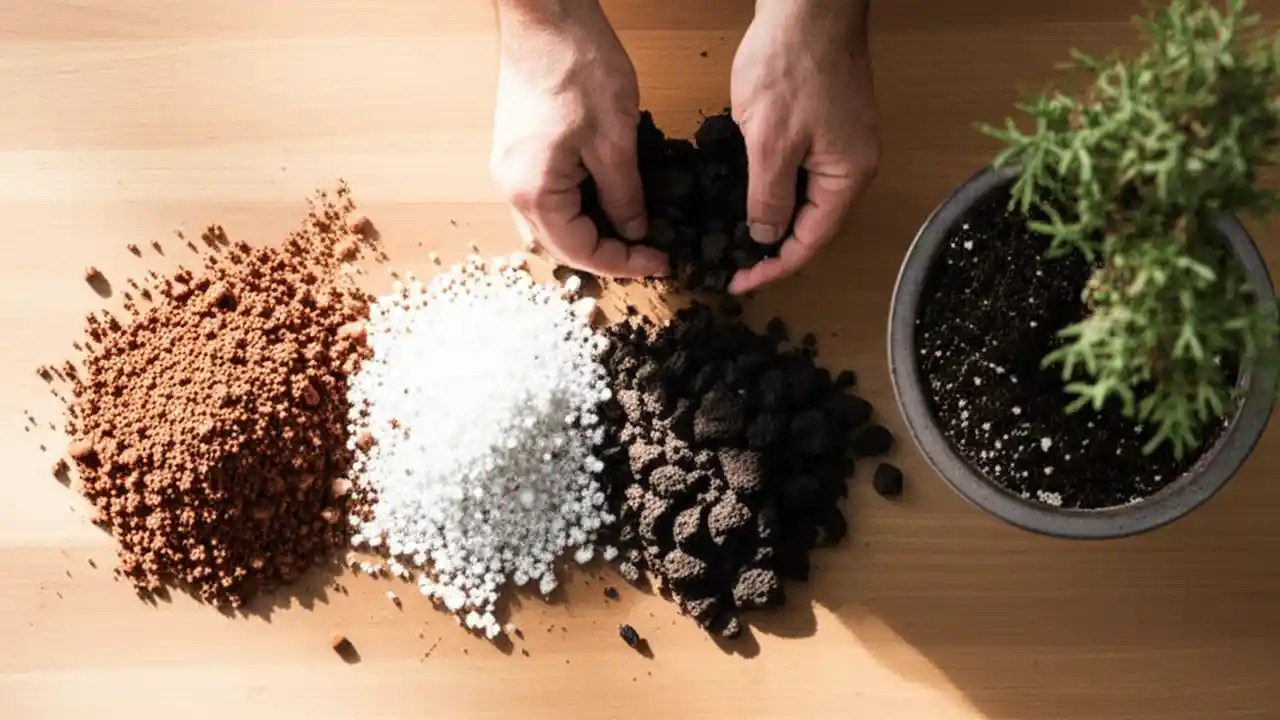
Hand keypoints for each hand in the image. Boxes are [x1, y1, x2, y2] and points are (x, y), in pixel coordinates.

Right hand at [489, 0, 665, 276]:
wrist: (544, 14)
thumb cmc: (575, 65)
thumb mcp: (615, 139)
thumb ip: (625, 195)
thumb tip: (634, 230)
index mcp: (533, 192)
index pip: (580, 252)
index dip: (624, 263)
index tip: (660, 259)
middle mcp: (512, 188)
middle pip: (561, 245)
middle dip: (607, 254)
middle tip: (649, 250)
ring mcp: (510, 169)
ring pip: (552, 224)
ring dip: (589, 233)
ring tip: (631, 229)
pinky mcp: (517, 151)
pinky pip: (546, 198)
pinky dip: (577, 209)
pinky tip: (606, 201)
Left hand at [728, 0, 878, 293]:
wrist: (808, 2)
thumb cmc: (792, 66)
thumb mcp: (770, 142)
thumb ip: (768, 197)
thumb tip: (766, 238)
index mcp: (847, 177)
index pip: (811, 243)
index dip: (773, 268)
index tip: (736, 282)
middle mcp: (851, 166)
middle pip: (811, 226)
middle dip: (771, 250)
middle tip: (729, 266)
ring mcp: (839, 143)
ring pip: (803, 199)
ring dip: (770, 220)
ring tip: (732, 240)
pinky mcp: (823, 123)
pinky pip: (798, 171)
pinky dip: (772, 189)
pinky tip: (743, 195)